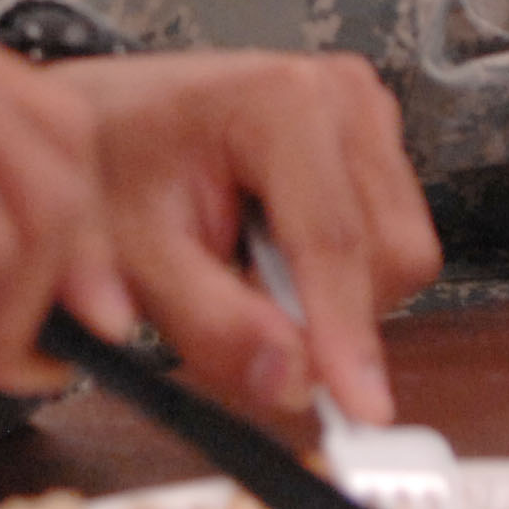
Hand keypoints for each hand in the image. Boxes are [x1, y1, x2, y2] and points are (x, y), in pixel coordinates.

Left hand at [56, 49, 437, 424]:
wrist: (109, 120)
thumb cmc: (113, 165)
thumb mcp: (136, 255)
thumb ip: (211, 324)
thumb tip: (291, 381)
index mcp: (282, 101)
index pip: (333, 242)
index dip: (346, 336)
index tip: (361, 411)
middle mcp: (342, 96)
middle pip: (386, 256)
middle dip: (328, 315)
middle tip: (241, 310)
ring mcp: (367, 115)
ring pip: (399, 258)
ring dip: (332, 297)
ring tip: (246, 268)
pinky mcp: (374, 143)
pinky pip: (389, 245)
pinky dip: (336, 276)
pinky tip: (273, 253)